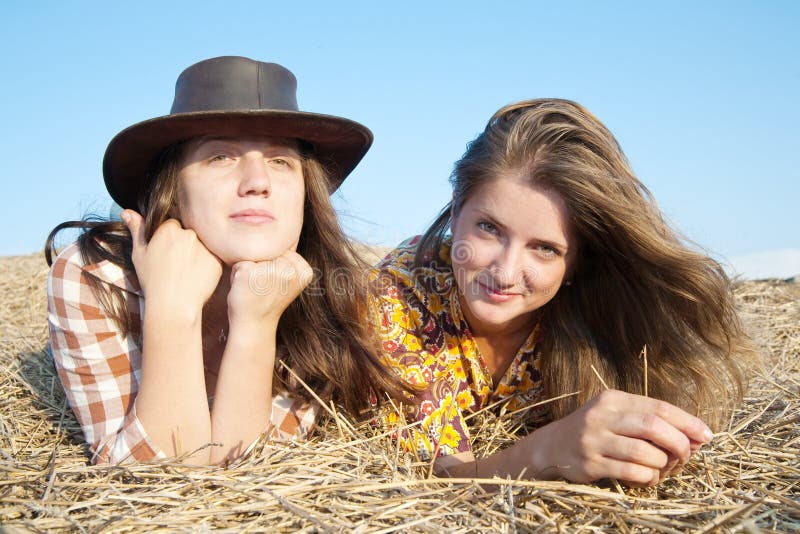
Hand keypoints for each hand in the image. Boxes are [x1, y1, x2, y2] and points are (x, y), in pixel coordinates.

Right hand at [121, 210, 222, 314]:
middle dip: (185, 243)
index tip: (168, 252)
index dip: (170, 238)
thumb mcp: (139, 254)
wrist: (173, 305)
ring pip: (202, 243)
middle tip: (178, 263)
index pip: (173, 223)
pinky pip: (213, 256)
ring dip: (197, 252)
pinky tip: (197, 275)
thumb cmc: (152, 280)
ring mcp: (205, 245)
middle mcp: (188, 233)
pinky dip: (207, 264)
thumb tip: (127, 212)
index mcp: (168, 228)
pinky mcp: (217, 259)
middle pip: (189, 231)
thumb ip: (137, 230)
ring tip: (188, 270)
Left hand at [226, 250, 312, 329]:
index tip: (275, 285)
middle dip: (262, 265)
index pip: (284, 251)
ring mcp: (271, 272)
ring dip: (250, 268)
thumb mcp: (288, 280)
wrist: (254, 325)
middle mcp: (290, 271)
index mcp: (304, 271)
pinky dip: (237, 273)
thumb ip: (291, 261)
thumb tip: (287, 233)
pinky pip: (240, 262)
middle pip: (270, 251)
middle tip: (263, 288)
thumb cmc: (268, 301)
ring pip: (255, 254)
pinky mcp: (250, 274)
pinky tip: (245, 288)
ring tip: (254, 288)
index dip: (275, 265)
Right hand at [531, 390, 712, 485]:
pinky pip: (631, 473)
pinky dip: (648, 478)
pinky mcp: (590, 463)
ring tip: (662, 467)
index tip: (706, 435)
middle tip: (687, 454)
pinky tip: (647, 477)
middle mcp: (602, 416)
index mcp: (613, 399)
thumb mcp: (617, 415)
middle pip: (653, 426)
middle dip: (679, 443)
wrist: (552, 447)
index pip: (658, 407)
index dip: (687, 422)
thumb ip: (651, 421)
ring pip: (644, 453)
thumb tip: (696, 436)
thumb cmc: (596, 431)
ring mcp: (594, 440)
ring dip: (662, 464)